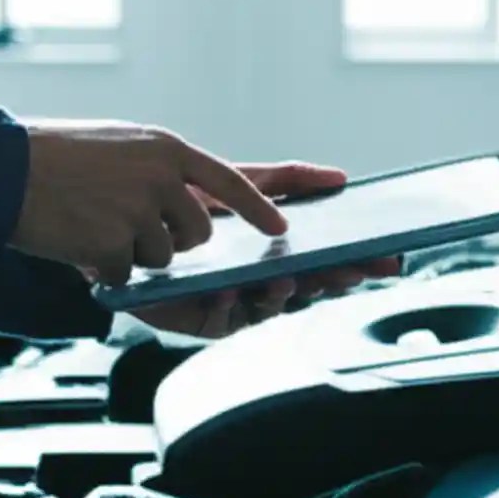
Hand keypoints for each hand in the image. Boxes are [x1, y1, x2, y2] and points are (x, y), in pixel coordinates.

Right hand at [11, 120, 286, 285]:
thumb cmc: (55, 159)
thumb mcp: (120, 146)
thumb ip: (160, 169)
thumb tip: (192, 206)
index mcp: (165, 148)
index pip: (230, 180)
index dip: (259, 206)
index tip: (281, 227)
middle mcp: (160, 176)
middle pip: (199, 232)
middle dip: (173, 239)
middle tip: (126, 222)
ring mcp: (140, 210)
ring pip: (164, 257)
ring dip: (133, 253)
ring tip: (92, 222)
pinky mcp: (114, 244)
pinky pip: (128, 274)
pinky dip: (103, 268)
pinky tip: (76, 240)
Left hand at [127, 161, 401, 337]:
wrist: (118, 210)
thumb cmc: (178, 197)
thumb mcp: (238, 180)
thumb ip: (287, 180)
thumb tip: (338, 177)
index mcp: (271, 251)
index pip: (320, 259)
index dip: (350, 259)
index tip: (380, 256)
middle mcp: (257, 278)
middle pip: (306, 285)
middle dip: (332, 279)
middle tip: (356, 269)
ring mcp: (232, 299)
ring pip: (270, 305)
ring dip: (284, 292)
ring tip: (291, 277)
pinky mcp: (199, 318)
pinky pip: (223, 320)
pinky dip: (229, 306)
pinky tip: (230, 291)